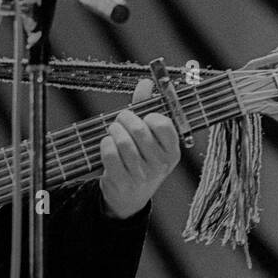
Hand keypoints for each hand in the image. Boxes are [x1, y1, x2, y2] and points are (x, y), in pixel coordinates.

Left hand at [98, 78, 181, 218]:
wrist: (129, 196)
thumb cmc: (141, 158)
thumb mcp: (149, 136)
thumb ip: (147, 107)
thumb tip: (146, 81)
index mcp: (172, 151)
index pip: (163, 124)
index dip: (149, 116)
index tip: (144, 117)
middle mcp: (160, 165)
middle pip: (139, 130)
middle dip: (125, 119)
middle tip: (121, 120)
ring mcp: (141, 175)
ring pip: (122, 141)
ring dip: (113, 130)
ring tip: (113, 131)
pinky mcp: (122, 181)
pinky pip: (109, 153)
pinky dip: (105, 144)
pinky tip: (107, 144)